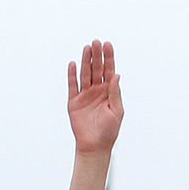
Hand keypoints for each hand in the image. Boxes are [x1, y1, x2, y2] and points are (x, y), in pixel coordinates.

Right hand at [67, 39, 123, 154]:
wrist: (94, 147)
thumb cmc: (109, 131)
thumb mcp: (116, 111)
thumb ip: (115, 93)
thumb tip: (116, 75)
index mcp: (108, 92)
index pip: (109, 71)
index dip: (108, 58)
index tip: (108, 45)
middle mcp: (96, 91)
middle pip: (96, 69)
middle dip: (97, 56)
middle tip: (96, 42)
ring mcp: (85, 95)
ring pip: (85, 74)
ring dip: (85, 61)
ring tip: (87, 48)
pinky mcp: (74, 102)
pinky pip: (72, 85)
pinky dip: (72, 75)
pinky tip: (73, 64)